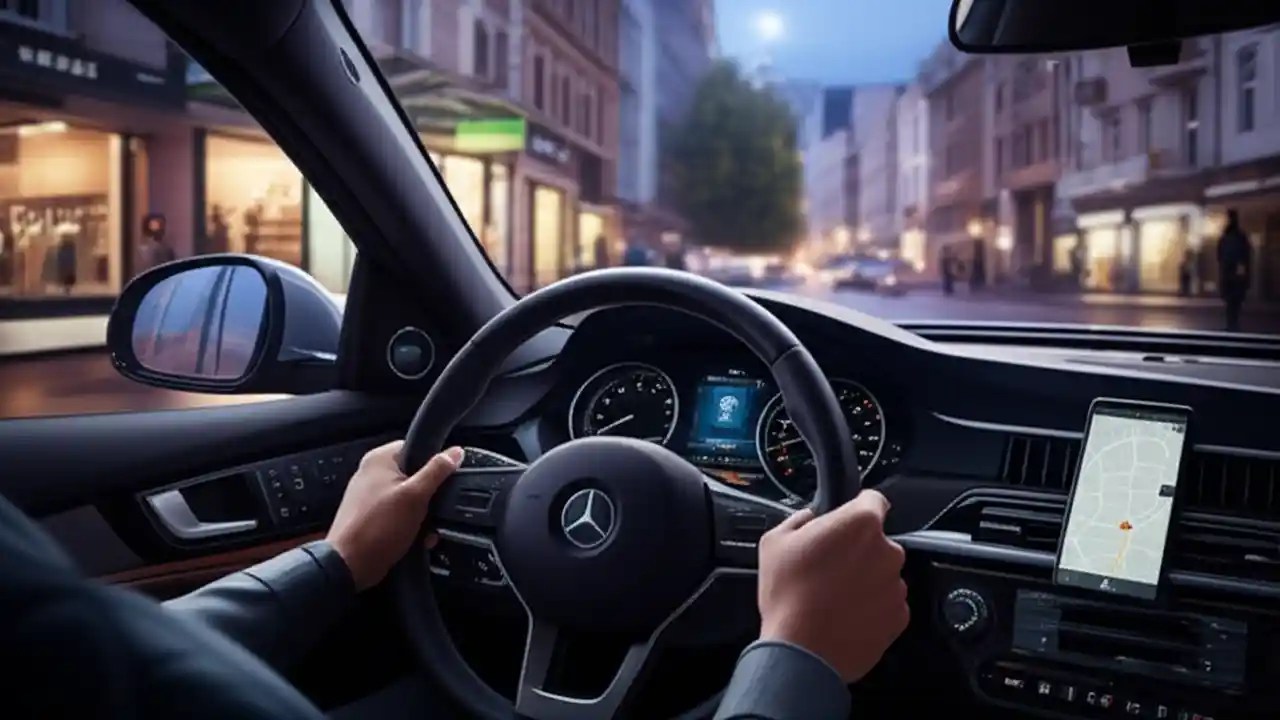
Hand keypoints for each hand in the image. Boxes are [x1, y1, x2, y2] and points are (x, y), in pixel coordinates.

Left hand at [327, 441, 462, 590]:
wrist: (350, 566)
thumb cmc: (378, 528)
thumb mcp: (416, 496)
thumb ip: (437, 471)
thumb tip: (455, 452)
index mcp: (379, 460)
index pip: (415, 447)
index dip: (433, 463)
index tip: (444, 479)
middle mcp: (372, 474)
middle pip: (415, 476)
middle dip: (429, 496)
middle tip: (433, 510)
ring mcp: (371, 497)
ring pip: (409, 498)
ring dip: (423, 515)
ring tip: (425, 530)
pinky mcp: (372, 517)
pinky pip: (399, 515)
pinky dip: (411, 525)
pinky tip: (417, 539)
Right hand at [756, 490, 907, 682]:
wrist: (802, 652)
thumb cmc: (788, 595)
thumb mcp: (775, 542)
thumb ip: (798, 520)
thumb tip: (809, 518)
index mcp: (860, 524)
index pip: (873, 500)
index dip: (857, 507)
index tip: (846, 518)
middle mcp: (887, 551)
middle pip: (876, 541)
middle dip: (856, 549)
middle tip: (828, 566)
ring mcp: (896, 586)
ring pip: (882, 573)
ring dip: (864, 579)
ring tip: (833, 596)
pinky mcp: (899, 616)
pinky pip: (886, 602)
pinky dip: (871, 606)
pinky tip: (844, 614)